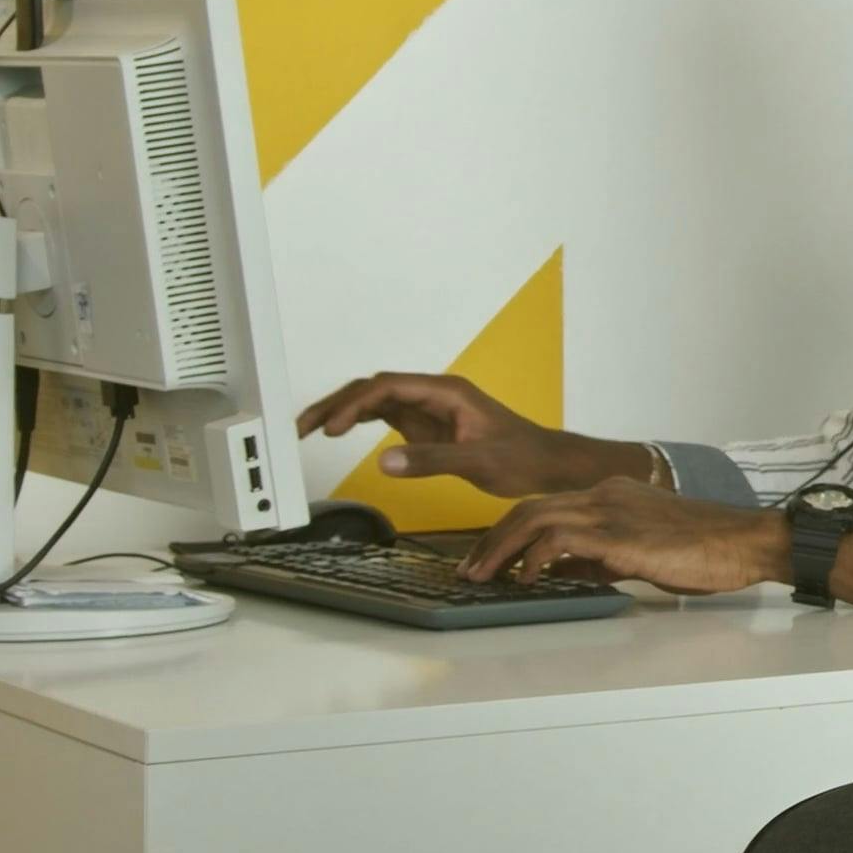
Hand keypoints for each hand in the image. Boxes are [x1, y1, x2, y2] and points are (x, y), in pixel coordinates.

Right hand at [296, 371, 631, 495]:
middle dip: (337, 403)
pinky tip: (339, 432)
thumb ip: (432, 460)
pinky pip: (386, 415)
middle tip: (303, 427)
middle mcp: (436, 394)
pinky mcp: (429, 426)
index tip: (332, 428)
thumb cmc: (524, 457)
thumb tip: (384, 462)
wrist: (549, 464)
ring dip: (343, 411)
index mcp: (448, 392)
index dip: (355, 404)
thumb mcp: (479, 462)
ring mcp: (431, 409)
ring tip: (308, 429)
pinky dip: (359, 421)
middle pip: (375, 388)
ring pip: (376, 400)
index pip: (389, 387)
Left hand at [465, 476, 789, 595]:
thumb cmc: (704, 550)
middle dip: (490, 540)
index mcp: (611, 495)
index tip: (486, 558)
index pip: (545, 505)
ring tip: (482, 577)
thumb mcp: (640, 551)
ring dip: (500, 549)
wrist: (744, 541)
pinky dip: (535, 558)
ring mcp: (612, 510)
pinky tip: (527, 579)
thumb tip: (559, 571)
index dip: (508, 532)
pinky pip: (561, 539)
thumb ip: (597, 555)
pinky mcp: (619, 534)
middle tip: (469, 570)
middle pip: (529, 508)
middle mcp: (605, 494)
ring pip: (535, 518)